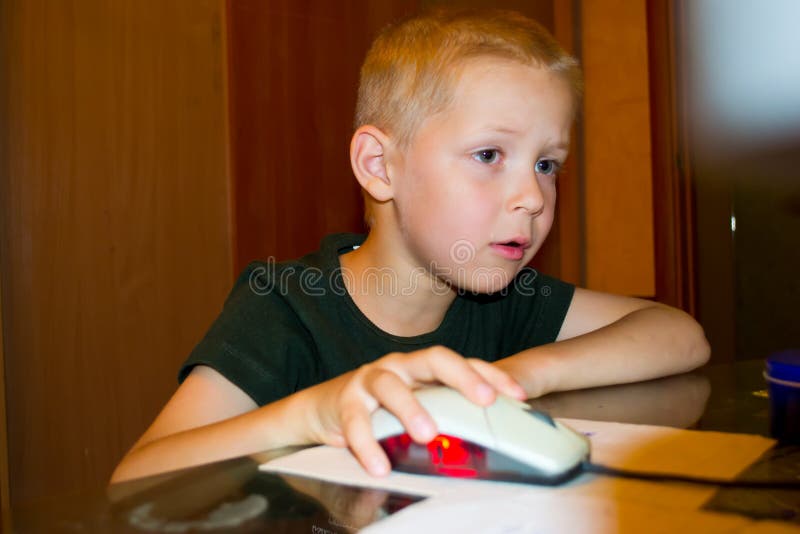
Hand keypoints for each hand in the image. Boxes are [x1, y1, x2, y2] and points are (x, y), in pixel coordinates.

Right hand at [305, 346, 525, 475]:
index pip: (463, 363)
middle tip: (484, 399)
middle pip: (434, 359)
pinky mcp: (345, 400)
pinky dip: (367, 444)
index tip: (518, 396)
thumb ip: (445, 416)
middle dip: (462, 376)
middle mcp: (401, 366)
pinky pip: (356, 421)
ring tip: (427, 434)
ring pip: (392, 385)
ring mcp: (371, 379)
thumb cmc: (381, 409)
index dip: (491, 375)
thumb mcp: (417, 408)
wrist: (325, 408)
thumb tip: (488, 442)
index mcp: (424, 368)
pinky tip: (379, 466)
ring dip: (411, 408)